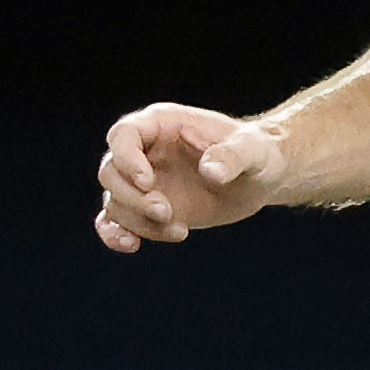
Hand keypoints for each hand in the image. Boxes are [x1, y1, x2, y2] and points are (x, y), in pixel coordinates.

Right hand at [96, 102, 285, 250]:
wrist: (258, 179)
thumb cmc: (255, 153)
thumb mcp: (251, 150)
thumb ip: (232, 156)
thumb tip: (211, 172)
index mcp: (162, 124)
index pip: (123, 135)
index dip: (127, 159)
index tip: (149, 182)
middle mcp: (144, 151)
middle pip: (111, 172)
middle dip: (134, 197)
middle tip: (167, 212)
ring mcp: (142, 182)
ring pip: (115, 201)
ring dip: (137, 221)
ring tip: (178, 230)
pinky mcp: (146, 209)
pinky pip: (114, 221)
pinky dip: (115, 235)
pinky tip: (132, 245)